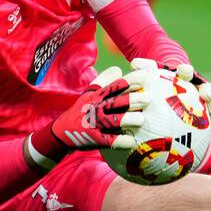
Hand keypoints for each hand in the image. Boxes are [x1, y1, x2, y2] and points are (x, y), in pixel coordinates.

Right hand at [27, 67, 148, 166]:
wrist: (62, 132)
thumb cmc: (81, 110)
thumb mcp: (89, 93)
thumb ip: (103, 80)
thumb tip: (119, 69)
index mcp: (97, 96)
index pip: (114, 86)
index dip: (129, 82)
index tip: (143, 79)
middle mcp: (96, 108)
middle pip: (116, 102)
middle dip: (132, 99)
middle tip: (148, 98)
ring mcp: (95, 124)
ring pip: (113, 121)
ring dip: (127, 119)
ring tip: (141, 119)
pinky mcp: (94, 139)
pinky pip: (109, 141)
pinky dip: (120, 141)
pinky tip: (131, 141)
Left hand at [128, 58, 210, 131]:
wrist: (172, 89)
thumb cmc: (161, 82)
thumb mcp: (152, 75)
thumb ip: (145, 69)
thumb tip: (134, 64)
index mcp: (184, 76)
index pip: (185, 71)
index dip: (185, 70)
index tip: (185, 70)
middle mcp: (196, 86)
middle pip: (204, 86)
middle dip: (207, 90)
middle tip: (207, 95)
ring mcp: (203, 98)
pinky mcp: (205, 111)